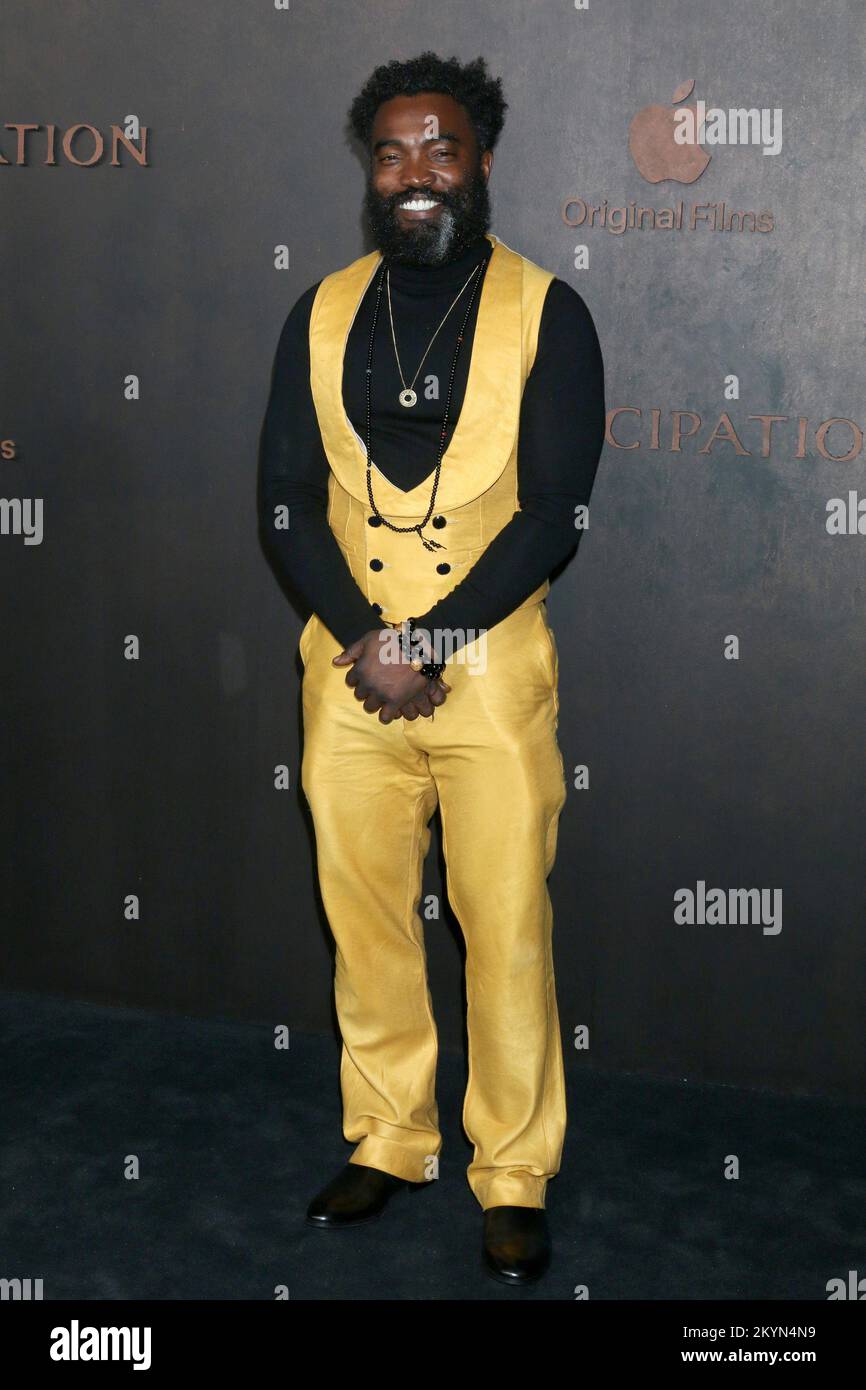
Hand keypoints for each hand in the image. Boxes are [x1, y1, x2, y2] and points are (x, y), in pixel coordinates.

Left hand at [332, 629, 450, 723]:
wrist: (418, 648)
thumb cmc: (394, 640)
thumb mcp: (370, 639)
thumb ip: (352, 651)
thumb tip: (336, 662)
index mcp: (360, 670)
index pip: (350, 681)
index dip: (357, 678)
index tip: (365, 675)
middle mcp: (368, 684)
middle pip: (359, 695)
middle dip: (366, 690)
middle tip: (375, 685)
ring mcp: (381, 694)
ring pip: (370, 707)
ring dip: (375, 702)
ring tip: (382, 696)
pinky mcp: (395, 702)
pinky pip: (385, 717)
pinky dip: (386, 715)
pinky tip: (389, 710)